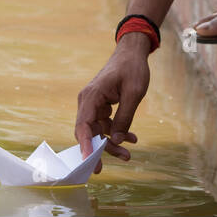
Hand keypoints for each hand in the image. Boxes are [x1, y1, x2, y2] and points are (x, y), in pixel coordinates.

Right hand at [74, 38, 148, 168]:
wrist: (132, 52)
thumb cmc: (132, 68)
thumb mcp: (134, 93)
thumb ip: (124, 117)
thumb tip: (115, 141)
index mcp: (92, 96)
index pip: (83, 125)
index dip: (85, 145)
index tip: (90, 161)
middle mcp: (88, 101)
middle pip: (89, 132)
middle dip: (102, 149)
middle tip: (112, 164)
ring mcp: (93, 104)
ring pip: (98, 131)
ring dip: (112, 143)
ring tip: (129, 153)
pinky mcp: (101, 106)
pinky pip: (105, 125)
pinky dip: (117, 132)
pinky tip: (131, 139)